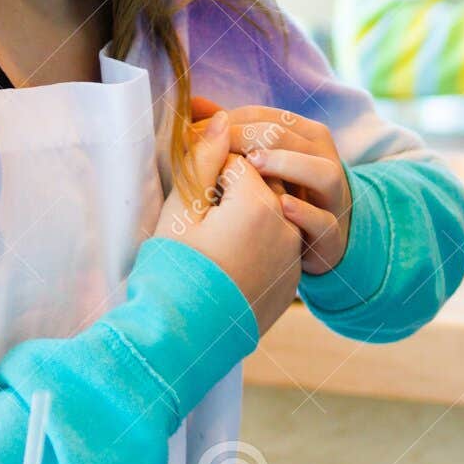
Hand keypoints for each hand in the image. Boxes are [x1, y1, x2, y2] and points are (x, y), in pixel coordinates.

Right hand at [154, 110, 302, 331]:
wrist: (181, 342)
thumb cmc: (171, 273)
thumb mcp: (179, 212)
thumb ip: (203, 162)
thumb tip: (219, 121)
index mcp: (257, 204)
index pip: (236, 160)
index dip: (207, 169)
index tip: (188, 190)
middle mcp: (284, 226)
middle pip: (263, 180)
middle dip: (235, 183)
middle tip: (201, 208)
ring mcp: (291, 257)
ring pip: (274, 211)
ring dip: (248, 210)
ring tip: (214, 232)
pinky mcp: (290, 282)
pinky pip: (279, 244)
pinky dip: (259, 239)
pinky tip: (229, 256)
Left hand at [192, 96, 351, 276]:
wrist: (320, 239)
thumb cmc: (282, 190)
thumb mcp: (259, 159)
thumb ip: (229, 132)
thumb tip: (194, 102)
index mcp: (304, 135)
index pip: (265, 116)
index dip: (228, 120)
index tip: (192, 133)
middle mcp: (322, 159)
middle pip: (288, 136)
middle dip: (248, 136)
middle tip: (214, 148)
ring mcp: (332, 197)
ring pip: (320, 172)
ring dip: (286, 164)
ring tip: (252, 164)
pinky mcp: (333, 234)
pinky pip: (326, 221)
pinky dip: (306, 213)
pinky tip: (282, 206)